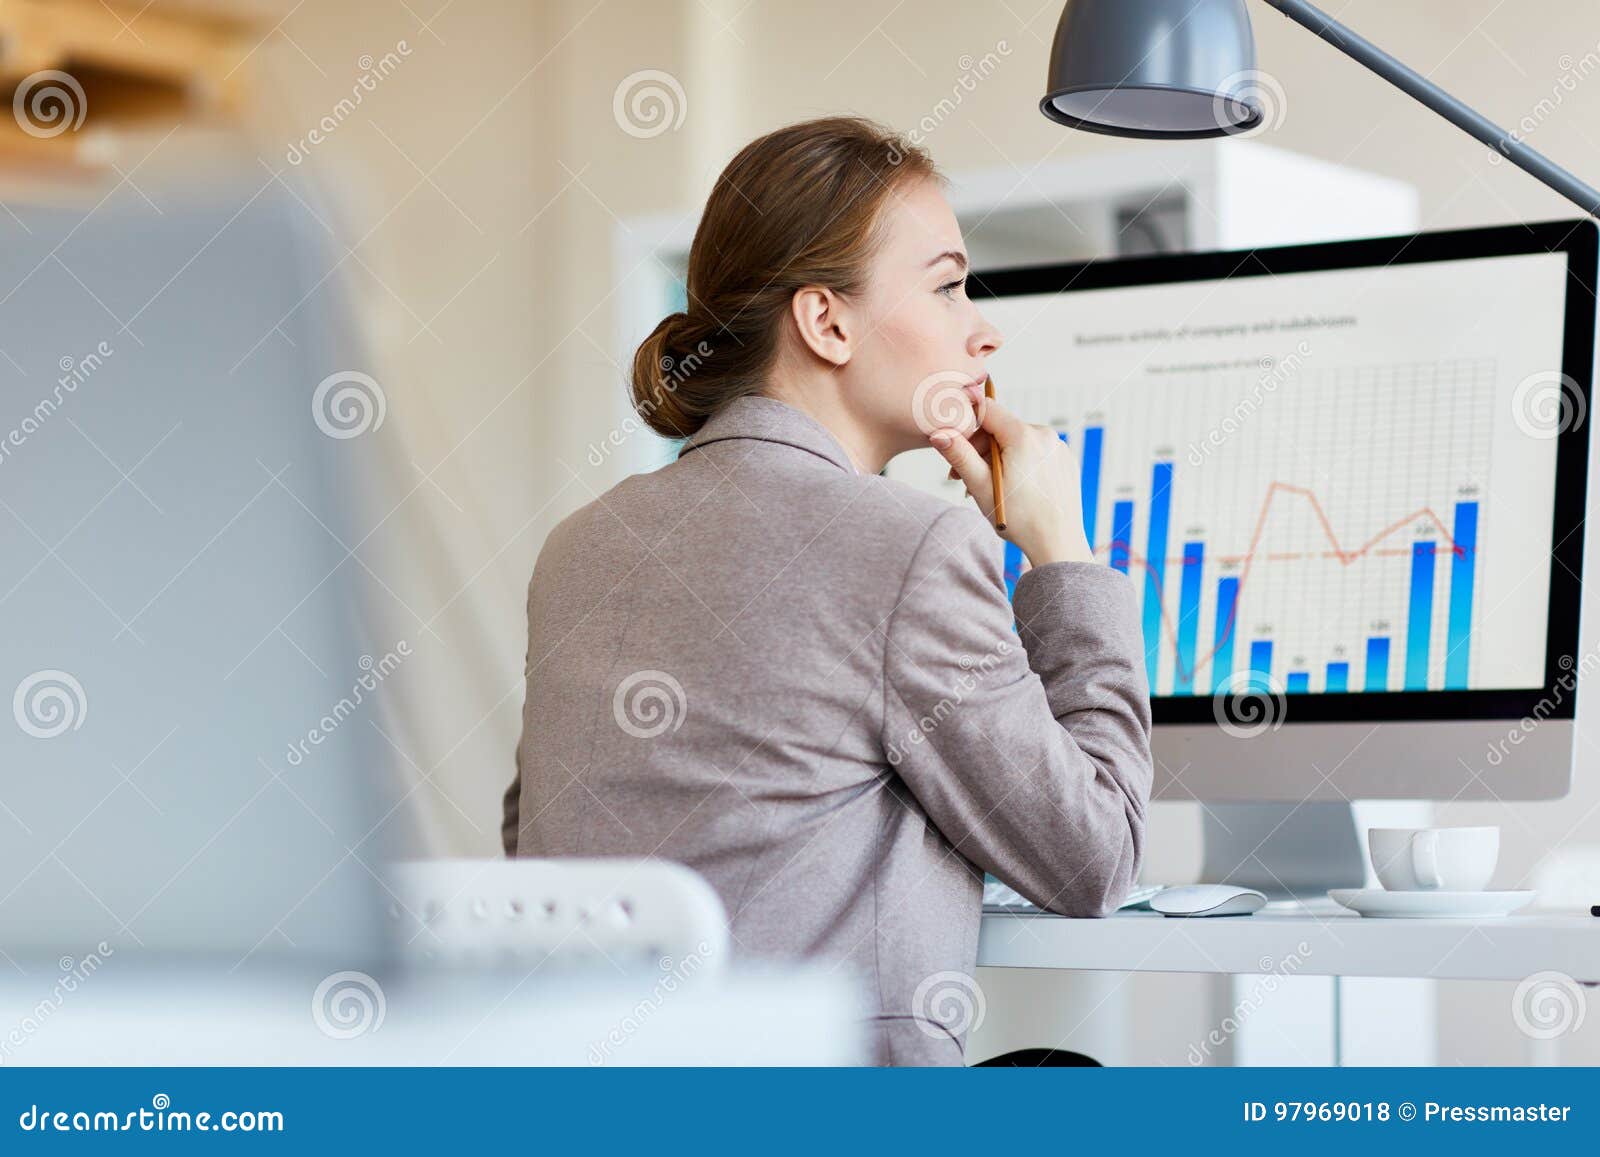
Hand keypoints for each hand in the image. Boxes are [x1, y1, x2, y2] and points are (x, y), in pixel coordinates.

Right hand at [926, 383, 1094, 566]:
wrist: (1058, 543)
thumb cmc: (1019, 519)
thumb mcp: (981, 485)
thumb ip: (959, 455)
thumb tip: (938, 433)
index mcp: (1023, 435)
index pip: (987, 410)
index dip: (967, 425)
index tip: (956, 446)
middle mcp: (1045, 434)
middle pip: (1002, 429)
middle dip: (980, 450)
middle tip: (964, 479)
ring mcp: (1058, 447)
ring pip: (1017, 442)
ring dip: (998, 459)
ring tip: (988, 488)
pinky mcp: (1065, 461)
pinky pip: (1035, 453)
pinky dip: (1020, 464)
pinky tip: (1013, 488)